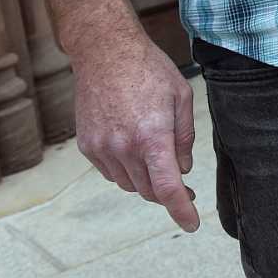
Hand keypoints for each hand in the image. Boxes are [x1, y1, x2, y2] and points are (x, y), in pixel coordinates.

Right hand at [71, 28, 199, 232]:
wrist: (105, 53)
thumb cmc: (149, 70)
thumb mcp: (181, 98)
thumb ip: (184, 138)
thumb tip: (182, 170)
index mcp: (152, 137)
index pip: (168, 188)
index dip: (181, 210)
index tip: (190, 224)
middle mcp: (123, 148)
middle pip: (149, 190)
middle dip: (167, 192)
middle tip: (183, 185)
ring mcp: (101, 149)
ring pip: (129, 184)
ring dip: (145, 179)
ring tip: (155, 153)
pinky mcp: (87, 146)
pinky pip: (111, 172)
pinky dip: (126, 169)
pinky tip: (133, 147)